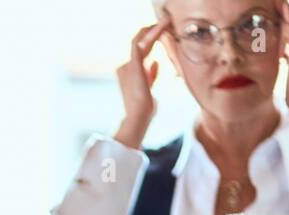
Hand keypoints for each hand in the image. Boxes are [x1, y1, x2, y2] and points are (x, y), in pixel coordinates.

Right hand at [114, 20, 168, 148]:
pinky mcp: (133, 65)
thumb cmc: (145, 108)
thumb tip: (155, 62)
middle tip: (163, 23)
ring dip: (151, 30)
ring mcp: (127, 66)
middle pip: (138, 44)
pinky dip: (150, 35)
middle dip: (150, 32)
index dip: (150, 41)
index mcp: (128, 73)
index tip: (160, 32)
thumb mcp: (150, 88)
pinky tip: (160, 28)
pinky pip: (140, 44)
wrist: (139, 116)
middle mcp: (125, 67)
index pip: (140, 52)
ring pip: (138, 41)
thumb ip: (151, 75)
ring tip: (163, 22)